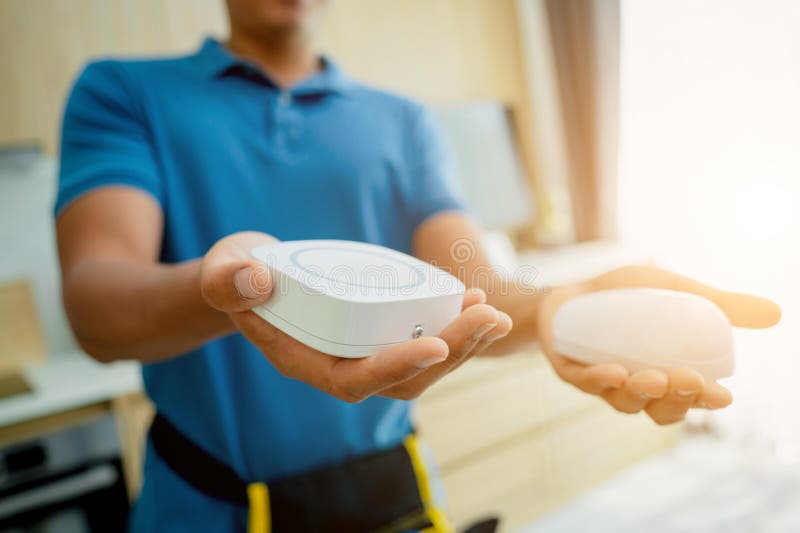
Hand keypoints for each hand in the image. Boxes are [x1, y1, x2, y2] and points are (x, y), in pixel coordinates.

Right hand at [200, 232, 512, 401]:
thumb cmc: (236, 275)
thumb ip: (228, 279)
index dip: (395, 367)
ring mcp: (361, 350)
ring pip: (420, 364)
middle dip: (450, 351)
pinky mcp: (377, 331)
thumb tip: (254, 280)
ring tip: (493, 313)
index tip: (435, 345)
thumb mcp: (223, 271)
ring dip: (463, 342)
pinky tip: (475, 298)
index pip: (354, 380)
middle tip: (488, 317)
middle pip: (403, 377)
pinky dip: (452, 322)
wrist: (251, 275)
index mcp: (304, 361)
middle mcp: (339, 364)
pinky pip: (421, 336)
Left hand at [537, 265, 780, 424]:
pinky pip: (585, 384)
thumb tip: (775, 313)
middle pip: (659, 409)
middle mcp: (634, 386)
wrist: (570, 286)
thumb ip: (719, 305)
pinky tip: (612, 372)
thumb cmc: (625, 294)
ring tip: (652, 378)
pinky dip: (599, 379)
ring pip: (624, 401)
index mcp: (664, 373)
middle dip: (676, 399)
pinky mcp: (571, 371)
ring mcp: (601, 382)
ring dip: (640, 392)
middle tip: (686, 380)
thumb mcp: (675, 291)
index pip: (689, 398)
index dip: (704, 401)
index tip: (721, 395)